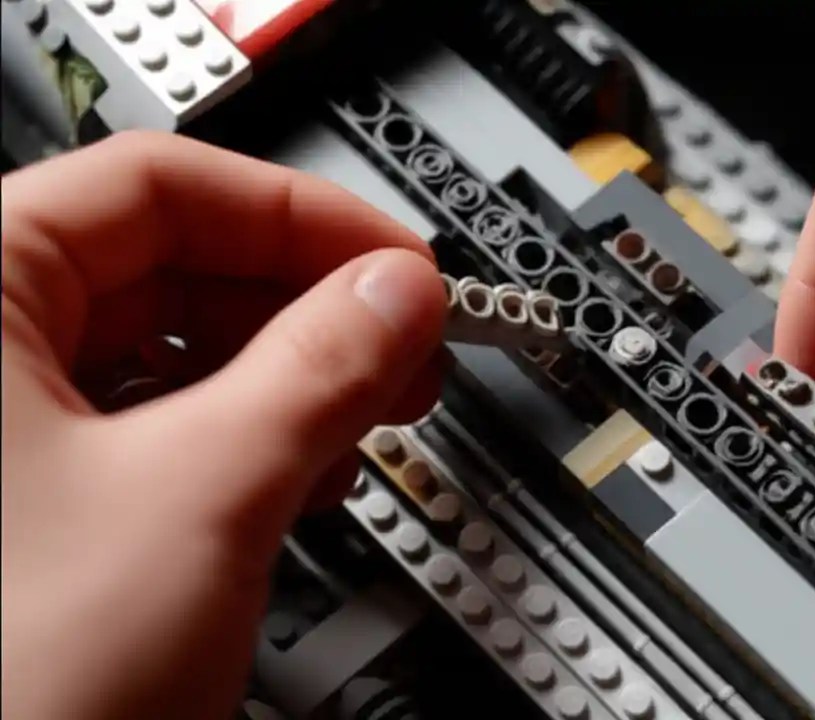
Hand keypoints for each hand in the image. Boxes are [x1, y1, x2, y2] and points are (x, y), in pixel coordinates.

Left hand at [1, 132, 446, 718]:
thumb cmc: (4, 687)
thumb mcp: (202, 497)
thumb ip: (321, 370)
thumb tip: (398, 296)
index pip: (158, 186)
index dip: (301, 216)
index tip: (399, 267)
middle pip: (164, 263)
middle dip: (305, 303)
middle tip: (403, 341)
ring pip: (160, 350)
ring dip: (281, 373)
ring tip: (367, 408)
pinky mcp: (25, 503)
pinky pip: (147, 427)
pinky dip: (236, 434)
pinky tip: (299, 462)